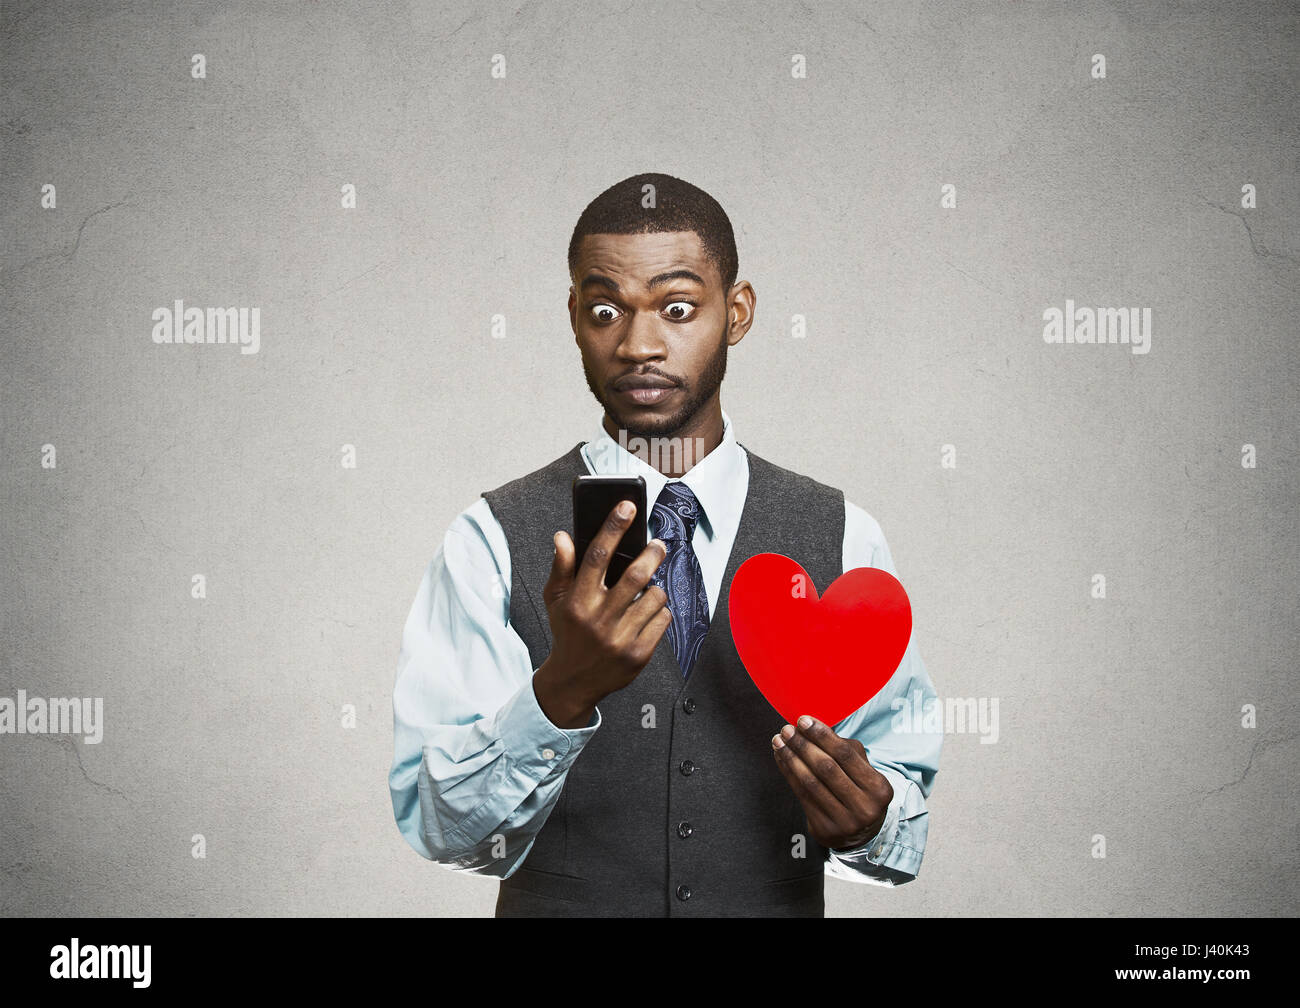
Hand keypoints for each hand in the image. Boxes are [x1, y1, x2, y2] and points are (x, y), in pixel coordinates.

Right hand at [533, 501, 671, 728]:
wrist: (574, 681)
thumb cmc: (568, 633)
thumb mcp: (555, 600)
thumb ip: (561, 567)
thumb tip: (563, 536)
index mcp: (577, 601)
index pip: (597, 556)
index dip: (613, 527)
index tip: (627, 506)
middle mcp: (599, 619)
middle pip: (635, 576)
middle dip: (652, 554)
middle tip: (659, 545)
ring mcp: (620, 638)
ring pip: (654, 597)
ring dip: (655, 588)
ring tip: (646, 591)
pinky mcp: (639, 654)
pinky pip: (663, 620)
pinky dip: (659, 612)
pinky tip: (646, 616)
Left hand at [772, 715, 893, 851]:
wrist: (861, 833)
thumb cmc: (859, 790)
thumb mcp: (863, 769)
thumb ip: (844, 748)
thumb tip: (812, 727)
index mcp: (879, 789)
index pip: (846, 755)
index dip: (822, 736)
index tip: (803, 720)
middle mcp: (864, 808)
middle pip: (826, 768)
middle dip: (803, 745)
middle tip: (787, 730)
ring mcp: (844, 822)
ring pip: (811, 782)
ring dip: (791, 758)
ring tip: (779, 741)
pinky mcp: (824, 830)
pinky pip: (801, 795)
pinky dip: (788, 773)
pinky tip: (781, 759)